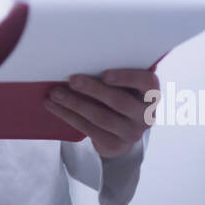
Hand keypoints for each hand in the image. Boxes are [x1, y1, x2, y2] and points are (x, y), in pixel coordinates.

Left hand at [44, 68, 158, 158]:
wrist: (120, 132)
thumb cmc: (118, 96)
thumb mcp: (123, 86)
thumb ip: (111, 75)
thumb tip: (79, 59)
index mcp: (150, 94)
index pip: (147, 83)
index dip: (127, 78)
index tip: (105, 74)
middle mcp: (146, 115)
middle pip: (120, 102)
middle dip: (94, 90)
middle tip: (72, 79)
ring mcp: (131, 133)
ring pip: (102, 117)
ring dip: (75, 104)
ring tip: (56, 93)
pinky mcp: (114, 145)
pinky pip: (89, 129)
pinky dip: (68, 116)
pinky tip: (54, 106)